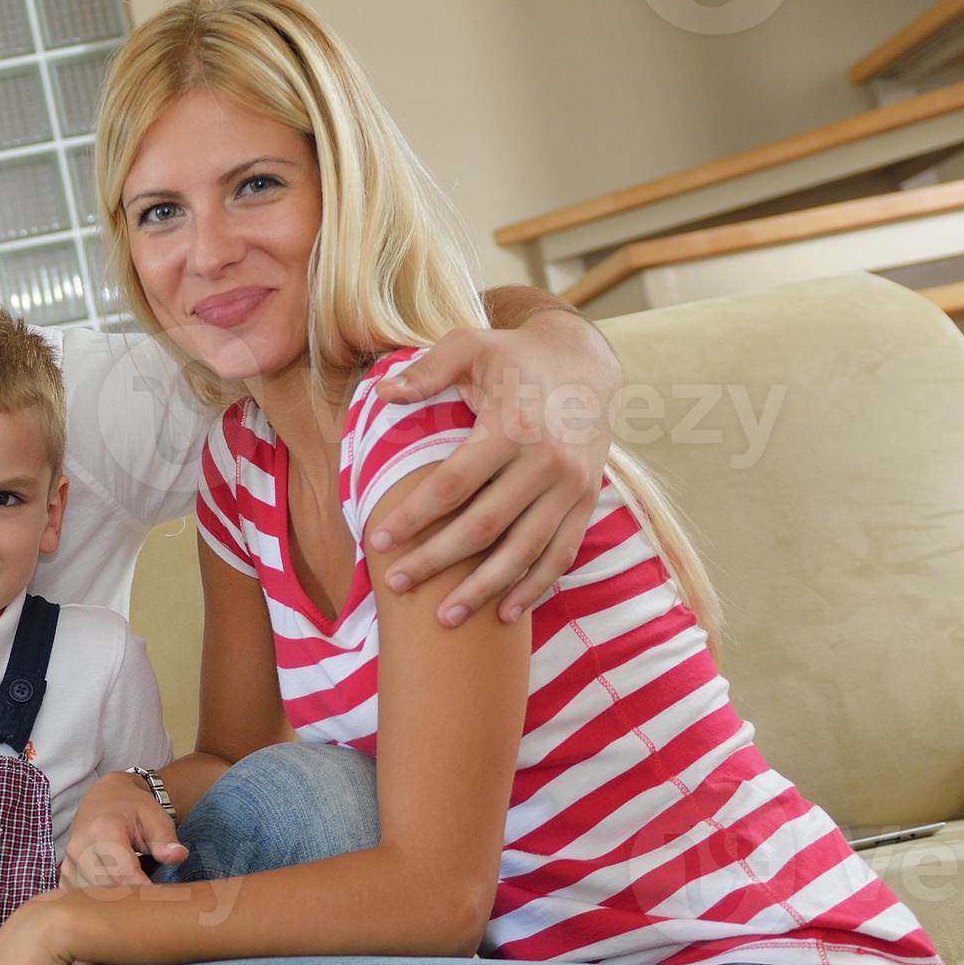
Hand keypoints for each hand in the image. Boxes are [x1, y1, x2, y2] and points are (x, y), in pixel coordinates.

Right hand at [59, 771, 180, 964]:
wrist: (103, 802)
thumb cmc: (135, 811)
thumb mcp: (153, 816)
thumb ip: (164, 837)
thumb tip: (177, 855)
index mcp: (101, 833)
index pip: (118, 873)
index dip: (134, 902)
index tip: (149, 931)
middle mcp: (78, 853)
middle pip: (95, 902)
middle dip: (112, 938)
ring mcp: (68, 871)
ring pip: (79, 918)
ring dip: (92, 952)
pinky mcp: (64, 887)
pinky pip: (70, 923)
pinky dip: (79, 952)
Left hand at [372, 314, 614, 626]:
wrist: (586, 364)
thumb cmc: (514, 357)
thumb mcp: (471, 346)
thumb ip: (427, 370)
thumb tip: (382, 393)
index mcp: (513, 427)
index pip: (452, 484)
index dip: (413, 515)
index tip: (377, 539)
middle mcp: (547, 463)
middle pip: (483, 526)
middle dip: (436, 560)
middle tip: (395, 583)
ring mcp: (571, 489)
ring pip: (524, 552)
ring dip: (484, 590)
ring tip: (444, 618)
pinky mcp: (586, 503)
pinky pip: (560, 555)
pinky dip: (534, 588)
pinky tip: (505, 614)